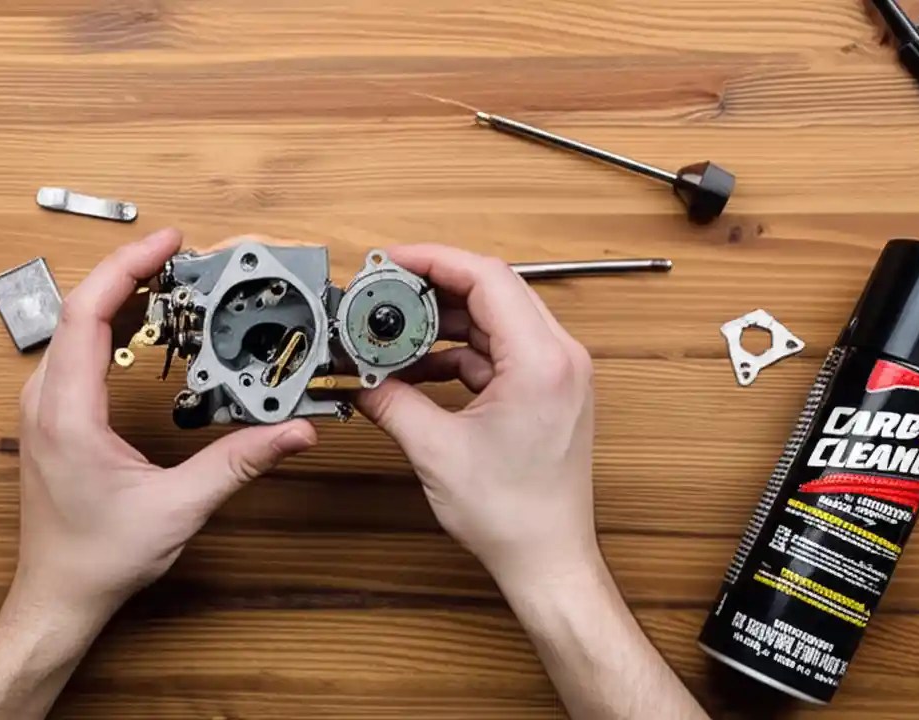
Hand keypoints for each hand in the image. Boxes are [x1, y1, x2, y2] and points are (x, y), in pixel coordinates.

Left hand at [12, 228, 317, 625]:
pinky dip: (108, 324)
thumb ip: (238, 463)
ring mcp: (43, 407)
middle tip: (181, 254)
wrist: (57, 594)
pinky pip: (73, 350)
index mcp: (67, 414)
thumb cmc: (97, 558)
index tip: (167, 242)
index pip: (87, 314)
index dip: (127, 267)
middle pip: (79, 307)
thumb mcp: (178, 508)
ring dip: (119, 295)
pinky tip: (142, 325)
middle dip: (131, 271)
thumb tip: (290, 431)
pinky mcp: (52, 417)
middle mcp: (45, 401)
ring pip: (73, 326)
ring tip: (169, 278)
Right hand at [357, 245, 598, 585]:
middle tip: (383, 293)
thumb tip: (359, 377)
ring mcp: (556, 373)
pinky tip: (418, 367)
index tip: (392, 260)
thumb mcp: (435, 450)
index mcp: (540, 361)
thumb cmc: (513, 515)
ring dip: (442, 322)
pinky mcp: (546, 390)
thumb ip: (390, 402)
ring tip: (394, 334)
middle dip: (431, 287)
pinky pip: (497, 350)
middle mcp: (559, 357)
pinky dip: (457, 352)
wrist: (547, 558)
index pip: (487, 277)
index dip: (433, 260)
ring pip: (493, 319)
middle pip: (491, 290)